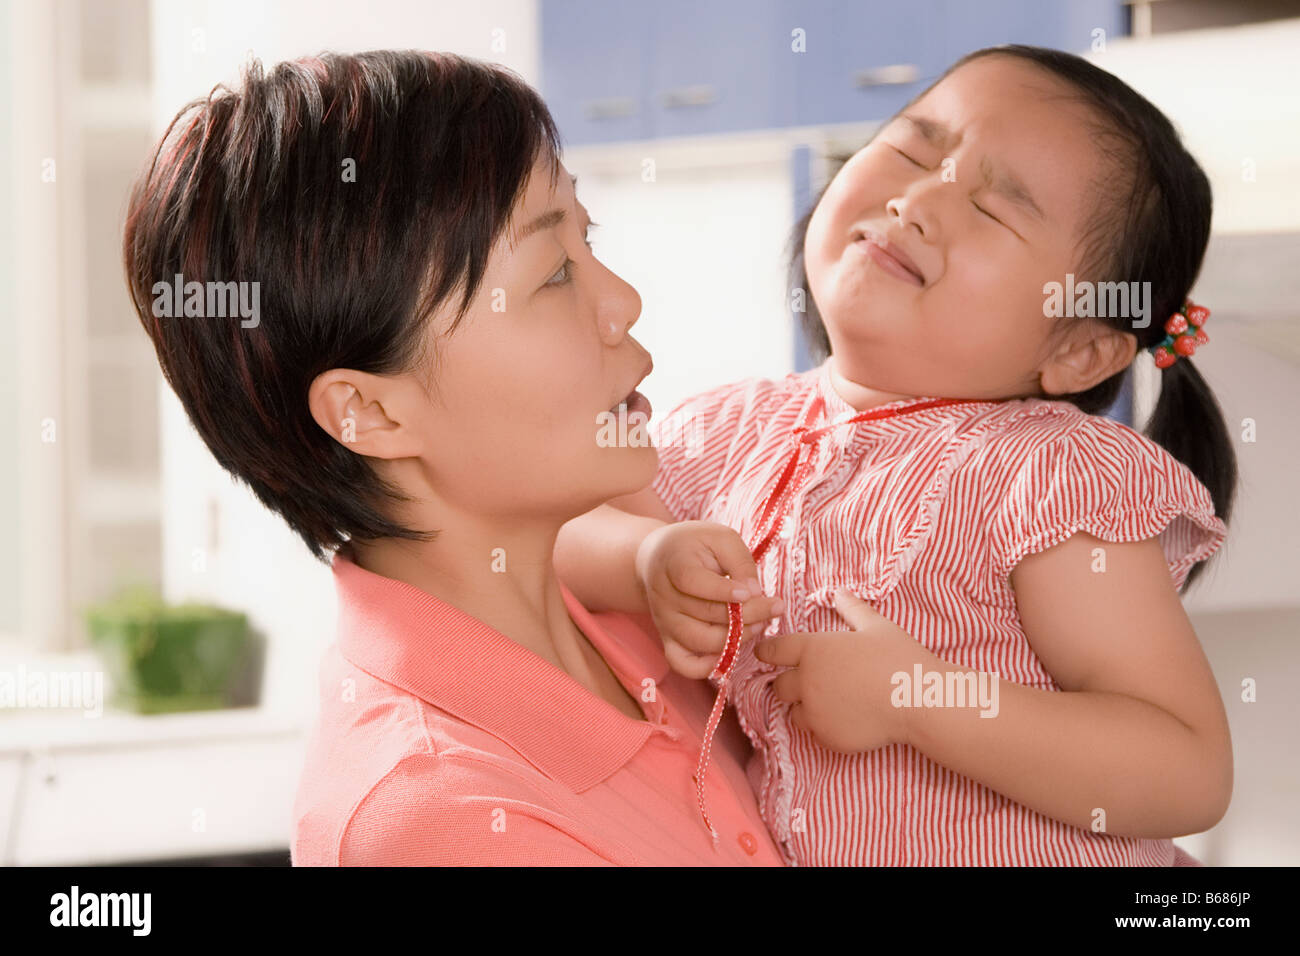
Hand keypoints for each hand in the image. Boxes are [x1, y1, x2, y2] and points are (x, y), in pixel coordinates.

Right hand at [635, 521, 784, 679]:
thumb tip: (754, 593)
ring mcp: (664, 621)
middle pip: (705, 614)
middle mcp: (665, 596)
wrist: (659, 557)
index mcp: (674, 564)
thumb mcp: (722, 538)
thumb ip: (740, 562)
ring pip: (700, 642)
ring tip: (760, 624)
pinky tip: (731, 649)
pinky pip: (683, 664)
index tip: (754, 591)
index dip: (724, 590)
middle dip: (748, 614)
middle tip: (775, 606)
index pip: (693, 582)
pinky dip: (707, 667)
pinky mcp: (668, 639)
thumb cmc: (697, 545)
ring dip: (736, 637)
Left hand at [755, 588, 932, 752]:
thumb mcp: (876, 626)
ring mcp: (815, 713)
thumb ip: (852, 609)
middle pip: (779, 686)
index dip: (767, 651)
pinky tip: (845, 718)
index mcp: (813, 651)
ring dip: (805, 707)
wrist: (918, 701)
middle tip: (811, 680)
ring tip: (831, 701)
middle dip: (790, 683)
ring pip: (795, 712)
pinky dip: (824, 727)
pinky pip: (815, 733)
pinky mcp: (827, 738)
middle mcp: (806, 682)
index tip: (767, 652)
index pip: (772, 651)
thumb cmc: (898, 658)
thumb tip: (839, 592)